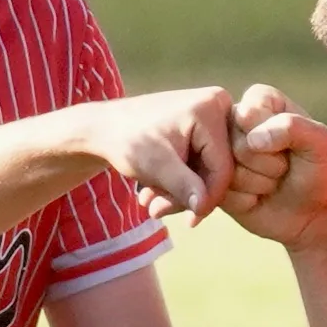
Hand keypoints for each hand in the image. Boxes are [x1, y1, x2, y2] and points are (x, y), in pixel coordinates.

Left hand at [84, 88, 239, 220]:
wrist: (104, 127)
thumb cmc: (127, 141)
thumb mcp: (157, 166)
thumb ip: (184, 186)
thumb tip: (203, 207)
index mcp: (213, 107)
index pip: (222, 165)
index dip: (208, 198)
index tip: (191, 221)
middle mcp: (219, 105)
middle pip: (215, 167)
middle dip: (188, 195)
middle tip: (157, 211)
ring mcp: (211, 114)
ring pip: (206, 168)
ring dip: (179, 192)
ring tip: (150, 202)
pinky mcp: (202, 126)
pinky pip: (199, 161)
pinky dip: (178, 180)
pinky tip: (154, 191)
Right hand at [224, 87, 326, 247]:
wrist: (310, 212)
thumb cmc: (317, 171)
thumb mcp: (320, 142)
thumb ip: (293, 127)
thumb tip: (253, 139)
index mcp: (261, 100)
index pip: (249, 113)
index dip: (272, 135)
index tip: (290, 145)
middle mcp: (235, 121)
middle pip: (237, 144)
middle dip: (267, 164)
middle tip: (282, 168)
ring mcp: (220, 152)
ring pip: (226, 171)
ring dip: (257, 183)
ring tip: (271, 182)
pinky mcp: (213, 180)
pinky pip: (219, 192)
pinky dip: (245, 200)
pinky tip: (256, 197)